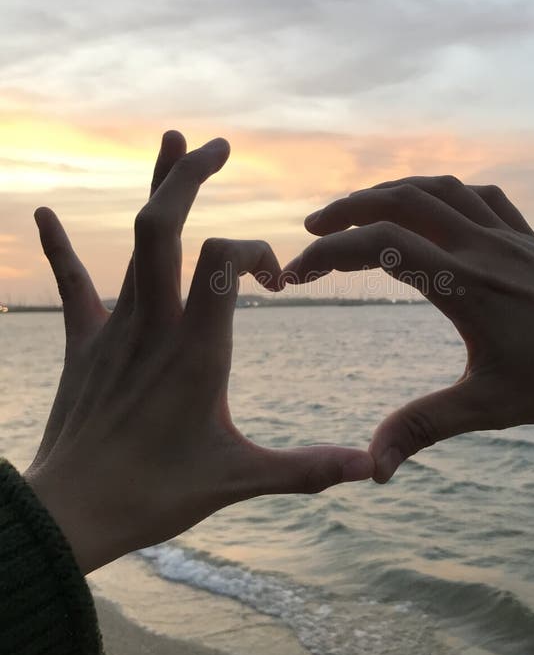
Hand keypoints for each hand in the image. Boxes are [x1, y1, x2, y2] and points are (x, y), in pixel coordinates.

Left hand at [25, 133, 372, 573]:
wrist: (69, 515)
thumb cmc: (154, 496)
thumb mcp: (240, 480)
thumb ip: (308, 469)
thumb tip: (371, 470)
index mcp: (196, 349)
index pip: (224, 259)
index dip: (256, 251)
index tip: (277, 282)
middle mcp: (154, 324)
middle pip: (165, 226)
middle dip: (191, 177)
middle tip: (219, 145)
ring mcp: (114, 329)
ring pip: (131, 241)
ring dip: (155, 189)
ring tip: (171, 139)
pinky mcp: (84, 343)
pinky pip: (72, 285)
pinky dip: (59, 248)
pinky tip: (41, 212)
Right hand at [284, 176, 533, 482]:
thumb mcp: (490, 407)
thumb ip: (423, 429)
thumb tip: (372, 469)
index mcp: (466, 284)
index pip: (380, 246)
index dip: (327, 254)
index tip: (297, 276)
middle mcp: (484, 248)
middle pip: (402, 199)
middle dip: (347, 209)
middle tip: (311, 229)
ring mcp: (511, 236)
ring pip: (440, 188)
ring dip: (391, 190)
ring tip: (360, 211)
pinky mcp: (532, 239)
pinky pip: (482, 195)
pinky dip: (445, 192)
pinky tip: (435, 211)